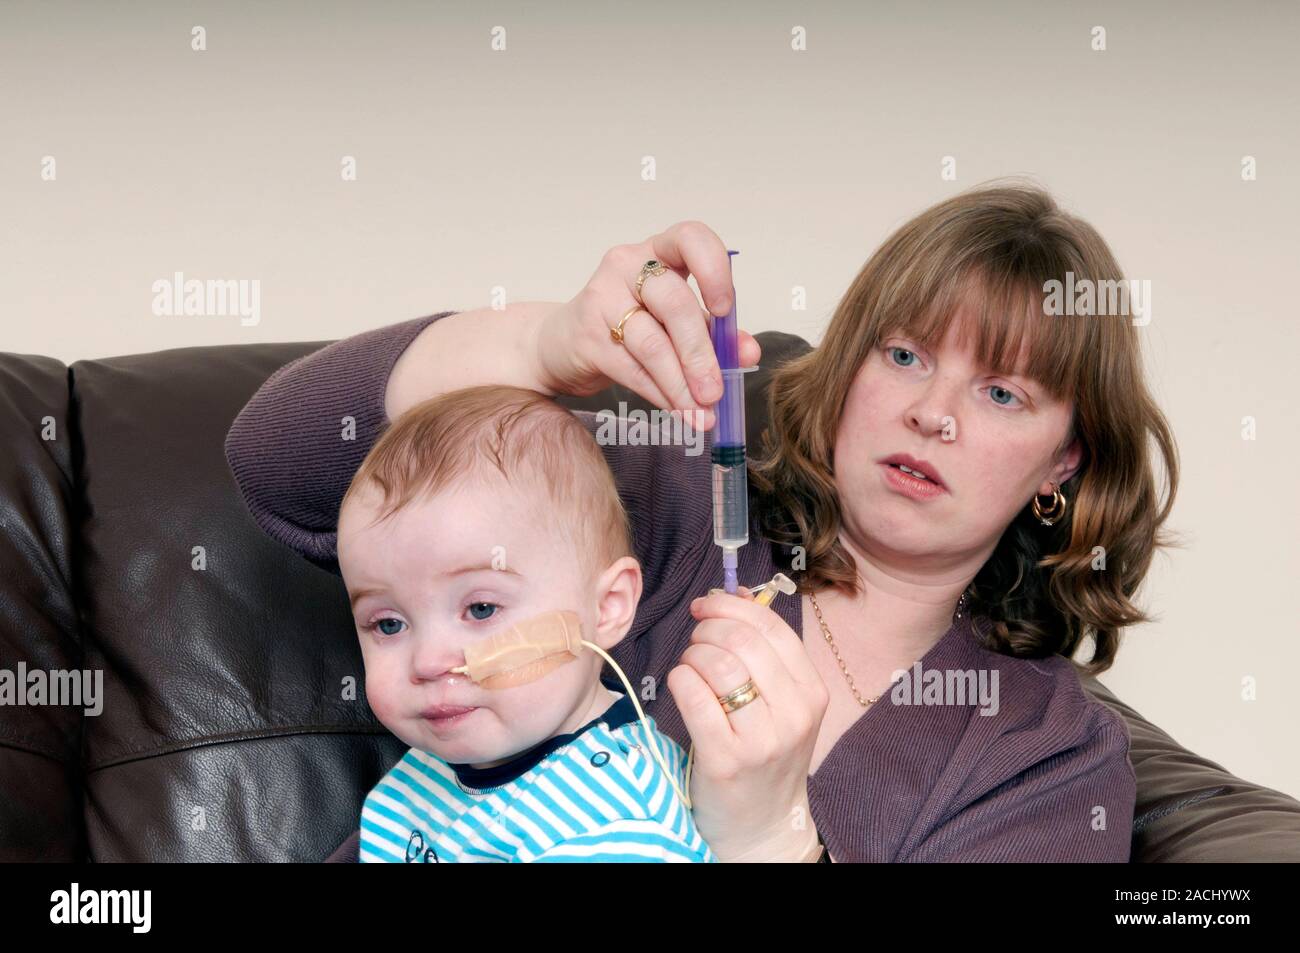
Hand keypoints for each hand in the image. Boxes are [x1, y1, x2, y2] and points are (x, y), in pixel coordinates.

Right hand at [530, 221, 761, 430]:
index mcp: (659, 252)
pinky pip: (632, 369)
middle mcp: (627, 266)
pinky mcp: (587, 336)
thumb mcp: (676, 324)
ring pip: (652, 344)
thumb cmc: (628, 326)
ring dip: (681, 383)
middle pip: (674, 303)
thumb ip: (714, 334)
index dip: (714, 270)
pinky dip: (660, 394)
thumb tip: (748, 352)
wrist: (561, 345)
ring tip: (701, 411)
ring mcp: (602, 298)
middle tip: (716, 391)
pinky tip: (678, 410)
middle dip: (700, 353)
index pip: (690, 238)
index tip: (725, 310)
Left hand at [667, 586, 830, 861]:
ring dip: (693, 655)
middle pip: (741, 640)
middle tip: (696, 640)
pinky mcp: (727, 759)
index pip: (771, 627)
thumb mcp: (780, 702)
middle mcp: (794, 714)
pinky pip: (694, 695)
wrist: (763, 824)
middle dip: (707, 629)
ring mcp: (763, 739)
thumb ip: (762, 650)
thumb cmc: (765, 754)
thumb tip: (734, 593)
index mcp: (812, 691)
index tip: (705, 605)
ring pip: (718, 664)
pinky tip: (682, 686)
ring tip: (691, 668)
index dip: (731, 606)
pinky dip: (680, 680)